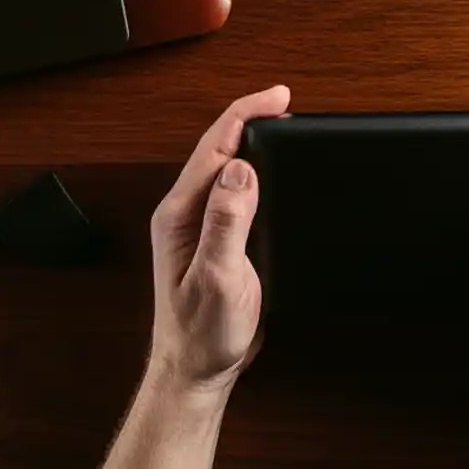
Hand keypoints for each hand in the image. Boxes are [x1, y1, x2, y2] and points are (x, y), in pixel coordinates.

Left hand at [147, 86, 290, 396]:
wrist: (194, 371)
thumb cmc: (201, 333)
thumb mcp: (217, 277)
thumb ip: (227, 222)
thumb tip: (242, 170)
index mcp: (180, 214)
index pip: (215, 147)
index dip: (247, 114)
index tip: (279, 98)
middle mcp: (186, 213)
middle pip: (220, 149)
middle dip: (253, 120)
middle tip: (288, 104)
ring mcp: (199, 226)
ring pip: (228, 169)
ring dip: (255, 143)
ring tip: (285, 126)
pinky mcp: (216, 240)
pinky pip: (236, 194)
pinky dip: (258, 173)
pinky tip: (274, 173)